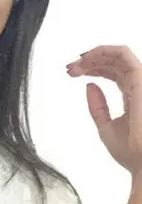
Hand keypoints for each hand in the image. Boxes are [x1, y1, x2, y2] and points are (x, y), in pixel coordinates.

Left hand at [67, 45, 141, 178]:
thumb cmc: (131, 153)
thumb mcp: (105, 127)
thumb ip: (98, 107)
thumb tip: (90, 85)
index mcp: (132, 96)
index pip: (113, 73)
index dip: (93, 68)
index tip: (73, 72)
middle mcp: (138, 87)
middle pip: (113, 63)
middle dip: (89, 61)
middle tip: (69, 68)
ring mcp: (140, 82)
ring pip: (117, 55)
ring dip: (93, 55)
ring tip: (74, 66)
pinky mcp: (140, 79)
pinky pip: (122, 54)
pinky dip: (102, 51)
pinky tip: (85, 59)